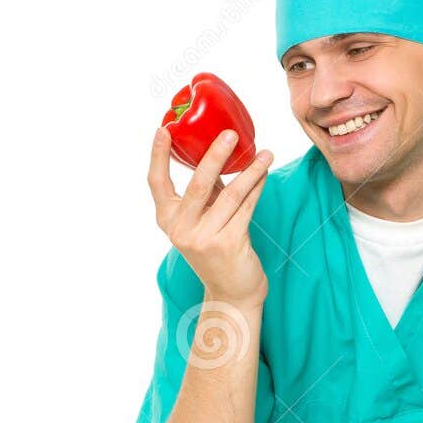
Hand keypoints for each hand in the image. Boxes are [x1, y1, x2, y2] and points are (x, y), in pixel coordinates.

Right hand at [148, 126, 272, 304]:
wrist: (231, 293)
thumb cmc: (217, 249)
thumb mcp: (201, 222)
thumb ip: (205, 193)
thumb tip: (219, 153)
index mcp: (168, 220)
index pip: (156, 183)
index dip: (158, 156)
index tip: (163, 130)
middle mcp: (181, 230)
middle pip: (198, 184)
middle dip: (215, 155)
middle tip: (231, 134)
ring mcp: (204, 238)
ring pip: (230, 194)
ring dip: (250, 171)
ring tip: (265, 152)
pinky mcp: (228, 244)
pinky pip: (246, 207)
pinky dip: (257, 187)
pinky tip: (265, 173)